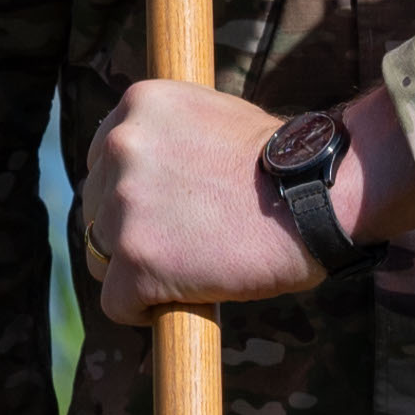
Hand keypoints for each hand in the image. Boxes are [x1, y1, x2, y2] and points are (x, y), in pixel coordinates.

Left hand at [79, 77, 414, 321]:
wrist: (318, 196)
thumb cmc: (282, 163)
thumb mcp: (214, 116)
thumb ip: (170, 136)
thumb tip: (148, 171)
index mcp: (140, 104)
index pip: (104, 157)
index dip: (130, 189)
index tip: (162, 209)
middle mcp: (122, 146)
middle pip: (96, 206)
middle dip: (130, 227)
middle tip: (181, 242)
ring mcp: (125, 204)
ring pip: (101, 255)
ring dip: (136, 267)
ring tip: (186, 271)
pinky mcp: (136, 261)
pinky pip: (116, 302)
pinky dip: (142, 310)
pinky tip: (179, 301)